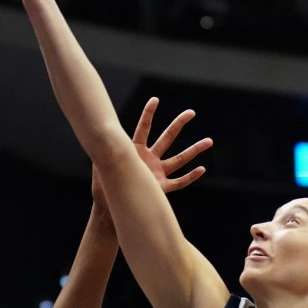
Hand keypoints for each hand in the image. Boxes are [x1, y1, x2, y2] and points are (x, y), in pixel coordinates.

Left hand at [92, 98, 212, 222]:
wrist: (110, 207)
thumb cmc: (103, 187)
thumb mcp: (101, 166)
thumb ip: (103, 151)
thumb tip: (98, 135)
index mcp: (134, 151)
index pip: (143, 129)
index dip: (148, 115)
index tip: (155, 100)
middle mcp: (148, 159)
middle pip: (167, 138)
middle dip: (179, 125)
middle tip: (191, 112)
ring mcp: (156, 172)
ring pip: (179, 159)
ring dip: (194, 150)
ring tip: (209, 141)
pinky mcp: (161, 187)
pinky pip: (179, 182)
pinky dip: (190, 176)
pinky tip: (202, 169)